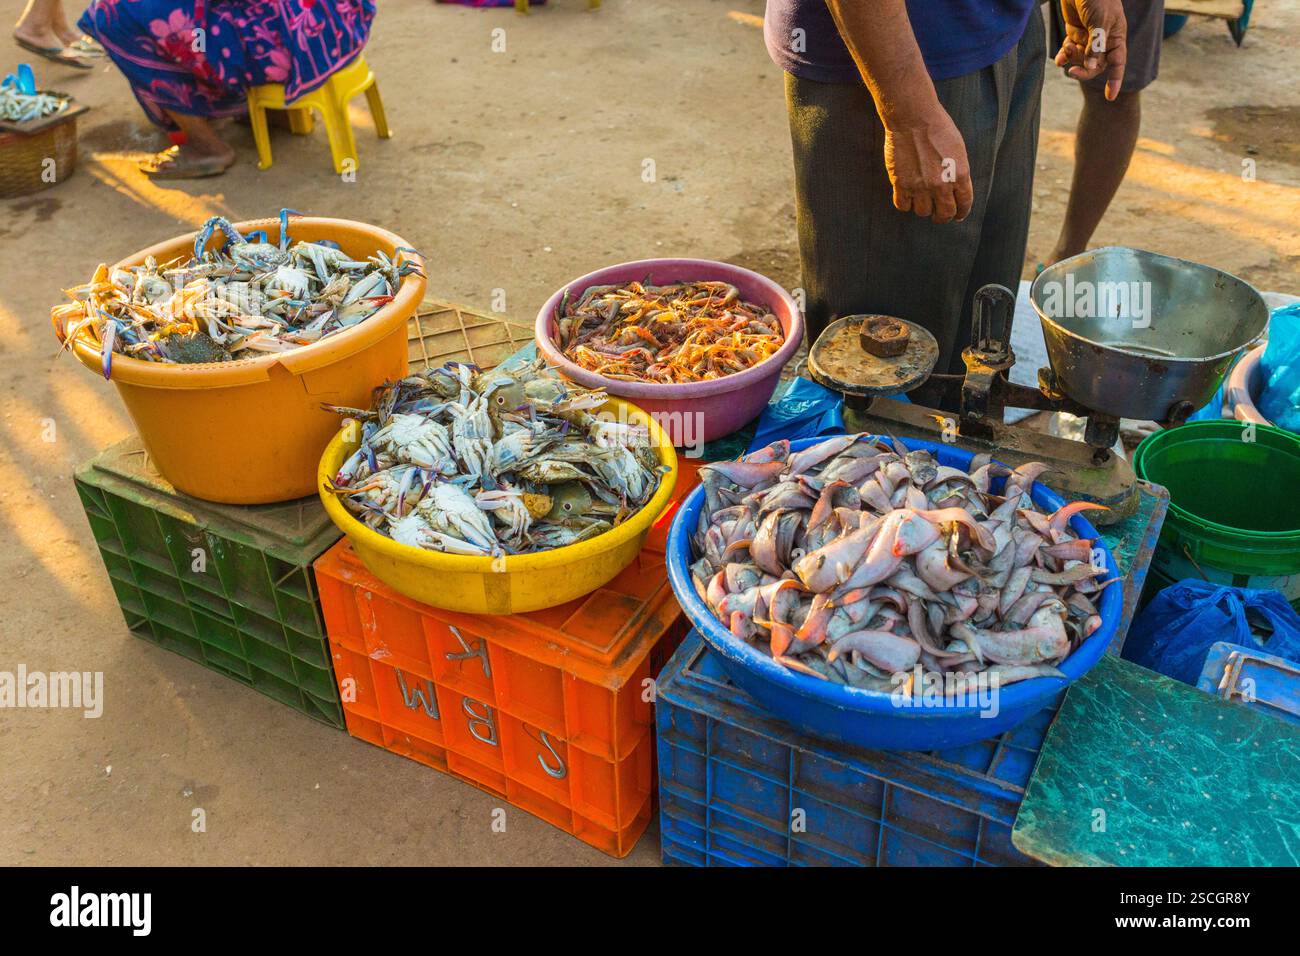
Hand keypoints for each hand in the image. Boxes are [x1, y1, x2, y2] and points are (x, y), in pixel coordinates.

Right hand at [882, 104, 973, 224]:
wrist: (914, 118)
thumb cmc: (937, 128)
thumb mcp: (958, 150)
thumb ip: (958, 172)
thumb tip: (956, 190)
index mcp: (960, 175)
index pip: (964, 204)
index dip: (961, 212)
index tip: (958, 215)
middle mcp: (941, 184)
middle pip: (944, 214)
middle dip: (943, 216)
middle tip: (939, 215)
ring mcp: (920, 186)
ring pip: (923, 212)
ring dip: (923, 208)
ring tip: (921, 199)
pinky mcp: (901, 184)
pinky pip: (903, 206)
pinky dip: (906, 203)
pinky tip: (907, 195)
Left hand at [1056, 0, 1127, 99]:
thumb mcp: (1100, 21)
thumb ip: (1096, 44)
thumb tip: (1092, 67)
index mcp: (1116, 36)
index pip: (1118, 63)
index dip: (1114, 80)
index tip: (1110, 97)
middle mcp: (1104, 40)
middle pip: (1096, 65)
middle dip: (1084, 69)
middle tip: (1071, 70)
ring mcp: (1089, 37)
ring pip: (1081, 59)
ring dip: (1073, 59)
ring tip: (1068, 48)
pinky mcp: (1075, 33)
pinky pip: (1070, 51)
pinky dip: (1064, 56)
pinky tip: (1059, 58)